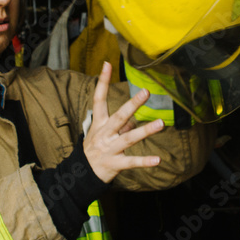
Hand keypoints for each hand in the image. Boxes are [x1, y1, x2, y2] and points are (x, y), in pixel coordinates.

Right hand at [83, 61, 163, 182]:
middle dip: (132, 104)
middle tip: (146, 92)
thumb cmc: (93, 150)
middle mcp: (103, 134)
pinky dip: (144, 161)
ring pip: (128, 139)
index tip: (108, 64)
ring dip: (145, 131)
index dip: (103, 81)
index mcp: (99, 124)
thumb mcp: (101, 134)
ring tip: (160, 123)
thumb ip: (119, 126)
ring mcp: (109, 149)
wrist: (79, 175)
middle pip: (119, 117)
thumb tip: (134, 121)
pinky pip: (131, 162)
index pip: (99, 99)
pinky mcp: (114, 165)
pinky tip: (158, 160)